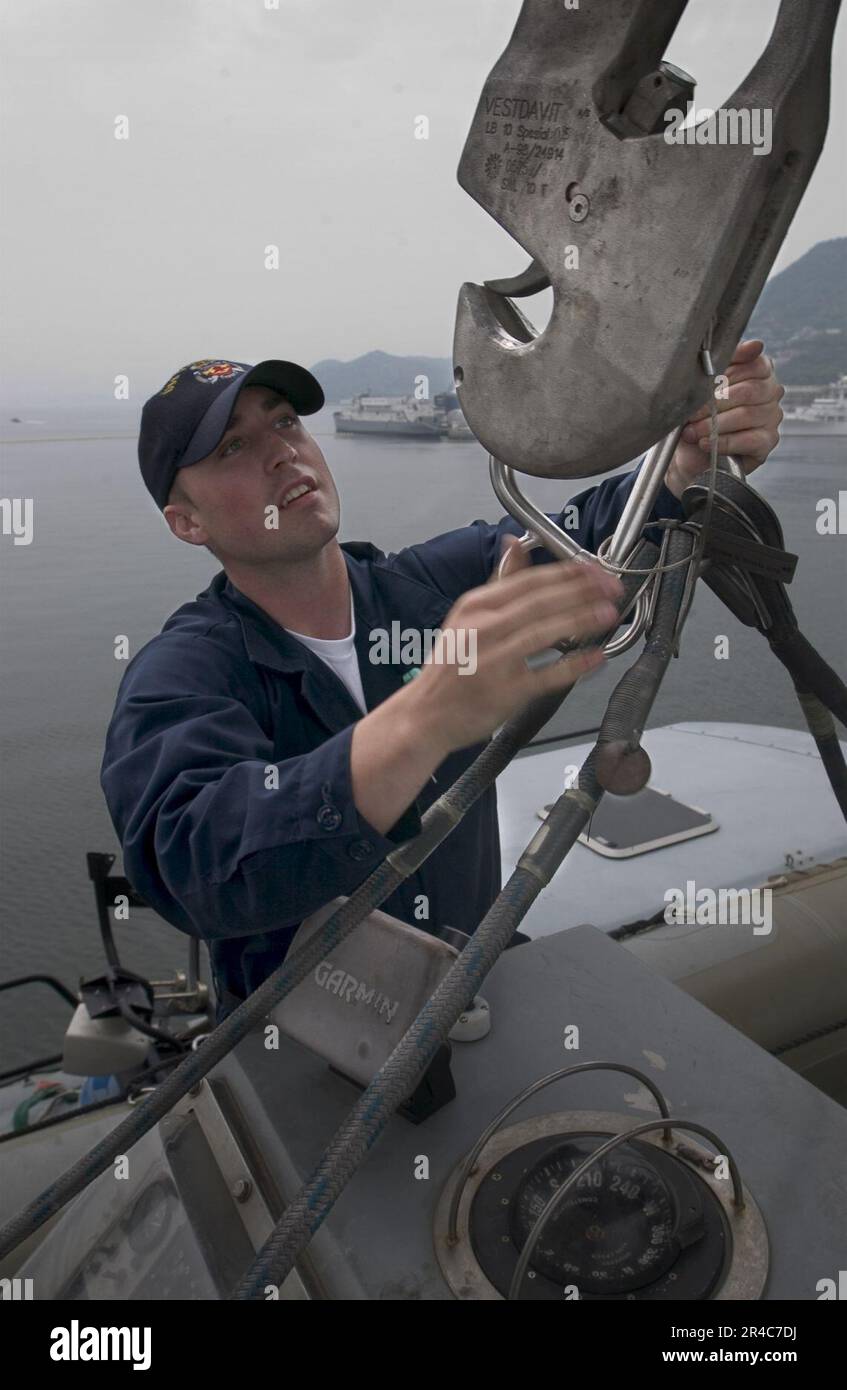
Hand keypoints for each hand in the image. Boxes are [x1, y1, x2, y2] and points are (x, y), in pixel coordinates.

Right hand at [408, 543, 623, 754]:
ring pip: (544, 632)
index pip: (528, 580)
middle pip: (539, 602)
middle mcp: (483, 629)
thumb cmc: (451, 665)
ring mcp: (493, 660)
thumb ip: (498, 582)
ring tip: (608, 613)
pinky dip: (573, 665)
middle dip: (582, 591)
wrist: (426, 713)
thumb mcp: (468, 615)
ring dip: (581, 620)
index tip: (593, 569)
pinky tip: (595, 657)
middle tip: (611, 587)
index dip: (566, 573)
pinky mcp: (505, 691)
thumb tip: (514, 543)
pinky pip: (546, 675)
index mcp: (476, 605)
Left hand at [665, 339, 784, 498]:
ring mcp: (771, 417)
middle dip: (715, 403)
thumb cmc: (699, 413)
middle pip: (749, 390)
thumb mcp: (705, 382)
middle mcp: (770, 391)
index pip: (755, 363)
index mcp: (759, 370)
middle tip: (691, 414)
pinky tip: (705, 443)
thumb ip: (724, 360)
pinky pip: (749, 440)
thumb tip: (755, 345)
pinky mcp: (767, 441)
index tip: (705, 382)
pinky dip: (724, 442)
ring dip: (715, 425)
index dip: (729, 372)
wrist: (689, 451)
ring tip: (692, 431)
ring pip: (748, 415)